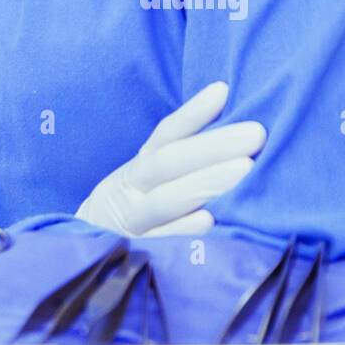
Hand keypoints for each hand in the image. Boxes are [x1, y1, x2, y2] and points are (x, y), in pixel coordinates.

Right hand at [76, 81, 264, 236]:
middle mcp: (133, 189)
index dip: (193, 113)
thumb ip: (183, 156)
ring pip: (165, 200)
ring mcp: (133, 221)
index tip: (222, 90)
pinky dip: (183, 232)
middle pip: (169, 163)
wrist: (88, 247)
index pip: (166, 133)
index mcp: (140, 167)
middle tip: (256, 134)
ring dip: (205, 183)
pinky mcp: (137, 254)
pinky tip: (211, 222)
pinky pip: (161, 242)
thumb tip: (227, 117)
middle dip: (214, 147)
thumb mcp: (150, 178)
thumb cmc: (138, 208)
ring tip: (245, 169)